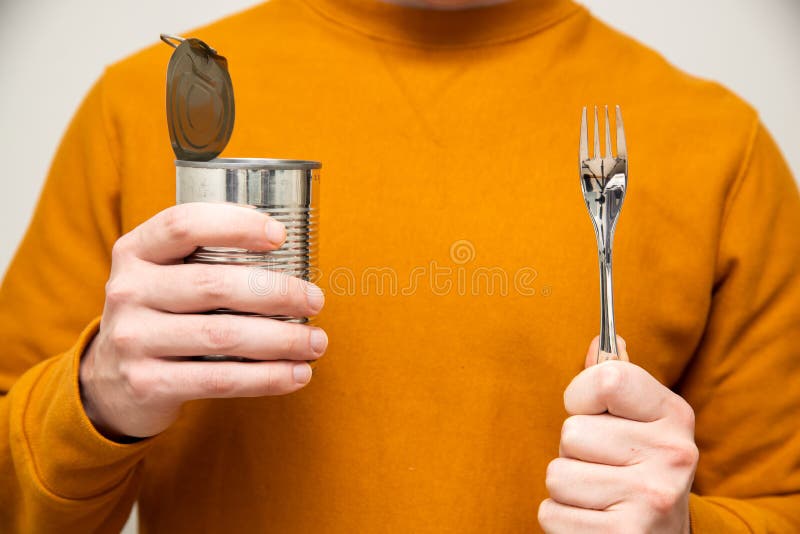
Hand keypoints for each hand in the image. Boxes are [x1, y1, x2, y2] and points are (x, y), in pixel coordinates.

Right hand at [79, 203, 327, 438]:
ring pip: (223, 335)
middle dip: (277, 292)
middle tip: (315, 300)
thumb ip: (207, 258)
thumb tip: (294, 254)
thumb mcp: (164, 275)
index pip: (183, 224)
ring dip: (282, 339)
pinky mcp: (147, 383)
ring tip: (316, 342)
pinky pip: (219, 380)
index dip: (235, 224)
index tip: (280, 235)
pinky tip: (298, 374)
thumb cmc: (161, 314)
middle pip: (215, 283)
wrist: (109, 381)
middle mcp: (128, 290)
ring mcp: (133, 338)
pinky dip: (267, 378)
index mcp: (136, 250)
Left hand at [538, 336, 697, 532]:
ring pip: (557, 475)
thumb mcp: (641, 422)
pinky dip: (562, 520)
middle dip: (575, 451)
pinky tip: (595, 520)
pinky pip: (551, 513)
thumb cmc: (640, 469)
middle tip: (605, 466)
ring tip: (600, 494)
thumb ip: (618, 381)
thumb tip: (602, 339)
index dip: (580, 395)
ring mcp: (651, 500)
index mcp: (674, 416)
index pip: (605, 378)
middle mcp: (672, 456)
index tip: (589, 410)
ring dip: (567, 488)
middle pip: (571, 431)